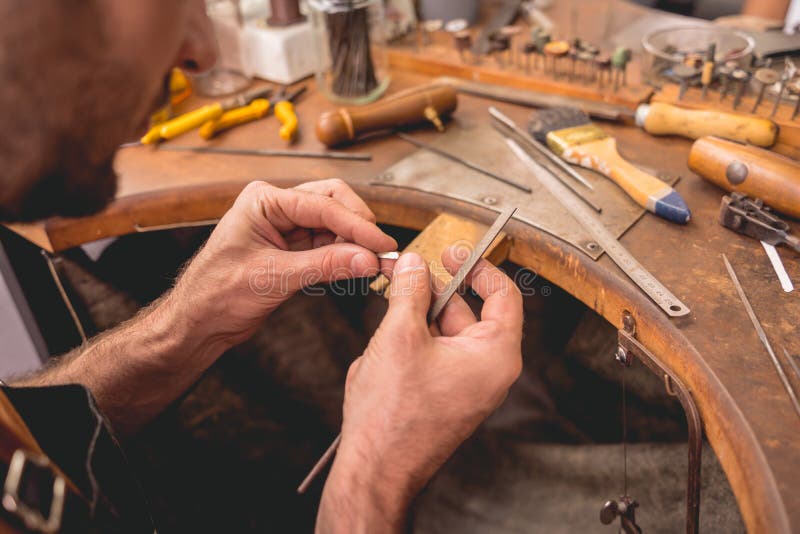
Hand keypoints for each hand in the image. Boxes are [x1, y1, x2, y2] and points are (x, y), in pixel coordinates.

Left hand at [169, 179, 396, 348]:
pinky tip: (359, 266)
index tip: (382, 244)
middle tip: (382, 251)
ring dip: (355, 242)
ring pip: (335, 223)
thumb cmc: (217, 294)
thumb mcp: (274, 277)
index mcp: (264, 201)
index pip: (322, 204)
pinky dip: (346, 254)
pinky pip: (328, 244)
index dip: (357, 225)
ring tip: (376, 262)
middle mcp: (277, 206)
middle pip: (334, 202)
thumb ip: (324, 265)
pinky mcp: (293, 247)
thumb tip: (368, 259)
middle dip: (359, 225)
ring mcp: (286, 226)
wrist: (199, 322)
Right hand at [318, 250, 522, 532]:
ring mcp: (467, 384)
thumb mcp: (399, 336)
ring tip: (386, 318)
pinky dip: (412, 342)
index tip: (452, 252)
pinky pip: (435, 355)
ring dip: (416, 318)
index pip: (503, 295)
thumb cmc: (393, 415)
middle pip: (467, 311)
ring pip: (445, 332)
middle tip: (404, 275)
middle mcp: (488, 370)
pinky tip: (384, 346)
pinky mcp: (447, 395)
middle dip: (432, 292)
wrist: (375, 467)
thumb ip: (410, 292)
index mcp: (495, 354)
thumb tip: (414, 265)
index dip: (477, 267)